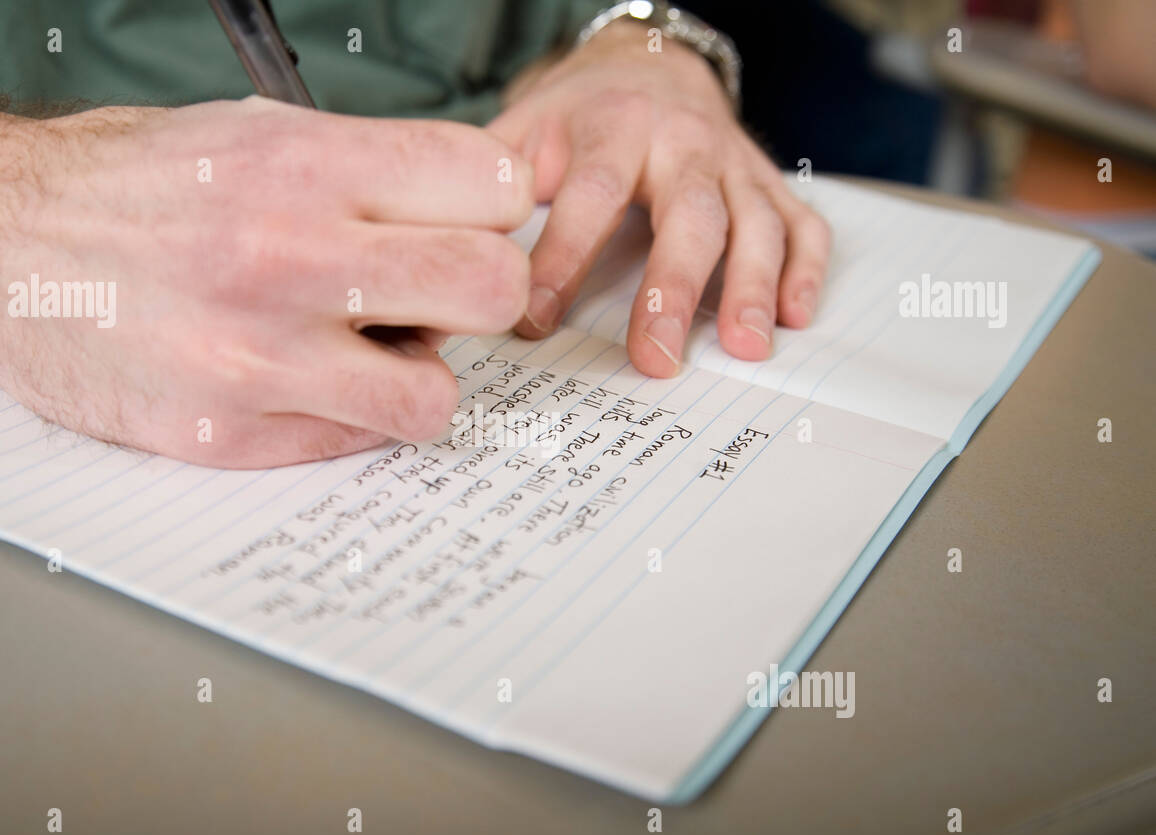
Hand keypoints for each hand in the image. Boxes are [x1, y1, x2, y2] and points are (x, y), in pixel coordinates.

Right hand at [0, 89, 532, 466]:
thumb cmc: (125, 188)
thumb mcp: (248, 133)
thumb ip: (365, 172)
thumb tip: (467, 211)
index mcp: (301, 164)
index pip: (495, 186)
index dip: (494, 206)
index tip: (469, 219)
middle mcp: (285, 257)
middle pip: (493, 288)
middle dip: (478, 292)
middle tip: (435, 294)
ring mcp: (256, 358)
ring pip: (437, 397)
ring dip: (417, 375)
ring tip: (366, 352)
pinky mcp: (227, 434)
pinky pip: (354, 441)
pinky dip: (348, 414)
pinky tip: (302, 379)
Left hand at [489, 20, 831, 374]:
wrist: (648, 66)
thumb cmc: (579, 119)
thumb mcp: (525, 135)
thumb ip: (490, 188)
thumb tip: (437, 253)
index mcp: (615, 128)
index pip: (592, 195)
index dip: (563, 257)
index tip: (533, 319)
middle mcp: (684, 143)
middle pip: (690, 215)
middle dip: (674, 289)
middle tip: (657, 359)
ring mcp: (734, 165)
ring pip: (756, 224)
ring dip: (755, 287)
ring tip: (747, 348)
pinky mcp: (768, 184)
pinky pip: (802, 223)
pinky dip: (805, 269)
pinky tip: (797, 317)